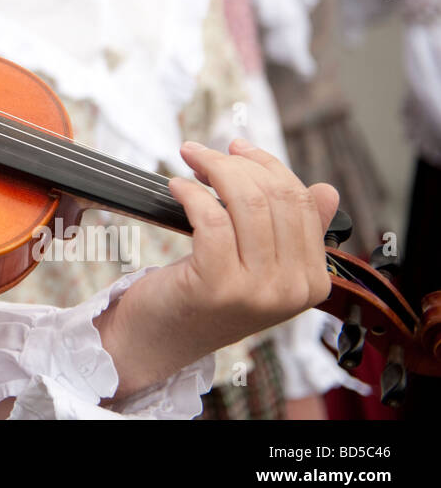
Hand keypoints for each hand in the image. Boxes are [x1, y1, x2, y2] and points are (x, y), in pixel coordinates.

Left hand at [96, 138, 337, 397]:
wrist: (160, 339)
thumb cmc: (204, 297)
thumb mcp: (258, 266)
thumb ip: (292, 232)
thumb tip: (325, 190)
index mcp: (313, 281)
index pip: (304, 203)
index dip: (268, 165)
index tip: (238, 148)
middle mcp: (292, 289)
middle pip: (276, 197)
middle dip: (236, 163)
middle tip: (203, 154)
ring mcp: (257, 290)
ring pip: (246, 202)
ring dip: (213, 169)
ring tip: (189, 162)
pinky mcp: (217, 285)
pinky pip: (211, 217)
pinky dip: (190, 192)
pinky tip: (176, 187)